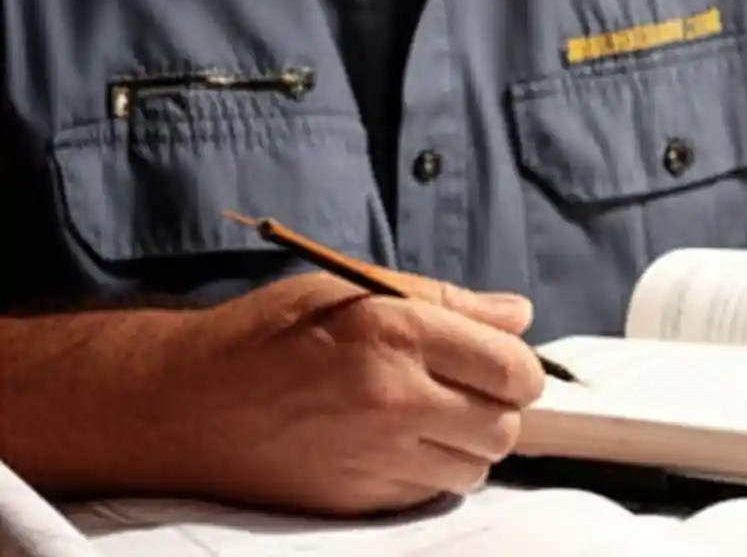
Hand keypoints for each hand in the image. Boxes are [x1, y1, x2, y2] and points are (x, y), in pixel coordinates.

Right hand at [147, 271, 545, 514]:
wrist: (186, 402)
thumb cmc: (271, 333)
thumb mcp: (356, 288)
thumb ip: (448, 302)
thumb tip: (518, 315)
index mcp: (398, 332)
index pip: (513, 369)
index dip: (518, 368)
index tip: (501, 364)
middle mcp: (395, 398)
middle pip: (505, 425)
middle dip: (498, 407)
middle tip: (465, 390)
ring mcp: (376, 456)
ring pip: (476, 467)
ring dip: (467, 445)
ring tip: (428, 418)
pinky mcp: (357, 500)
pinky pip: (430, 494)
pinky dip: (429, 473)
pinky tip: (396, 446)